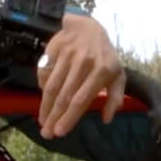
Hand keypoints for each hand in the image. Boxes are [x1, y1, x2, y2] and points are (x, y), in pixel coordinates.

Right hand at [37, 13, 126, 138]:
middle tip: (46, 133)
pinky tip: (43, 101)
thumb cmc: (105, 56)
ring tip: (42, 122)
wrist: (88, 27)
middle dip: (54, 117)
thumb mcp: (118, 74)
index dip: (69, 117)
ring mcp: (67, 55)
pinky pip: (44, 73)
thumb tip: (107, 119)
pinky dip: (42, 88)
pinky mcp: (53, 50)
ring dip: (45, 107)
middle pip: (64, 96)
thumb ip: (115, 96)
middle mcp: (83, 63)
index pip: (81, 99)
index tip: (60, 132)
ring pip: (52, 86)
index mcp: (101, 71)